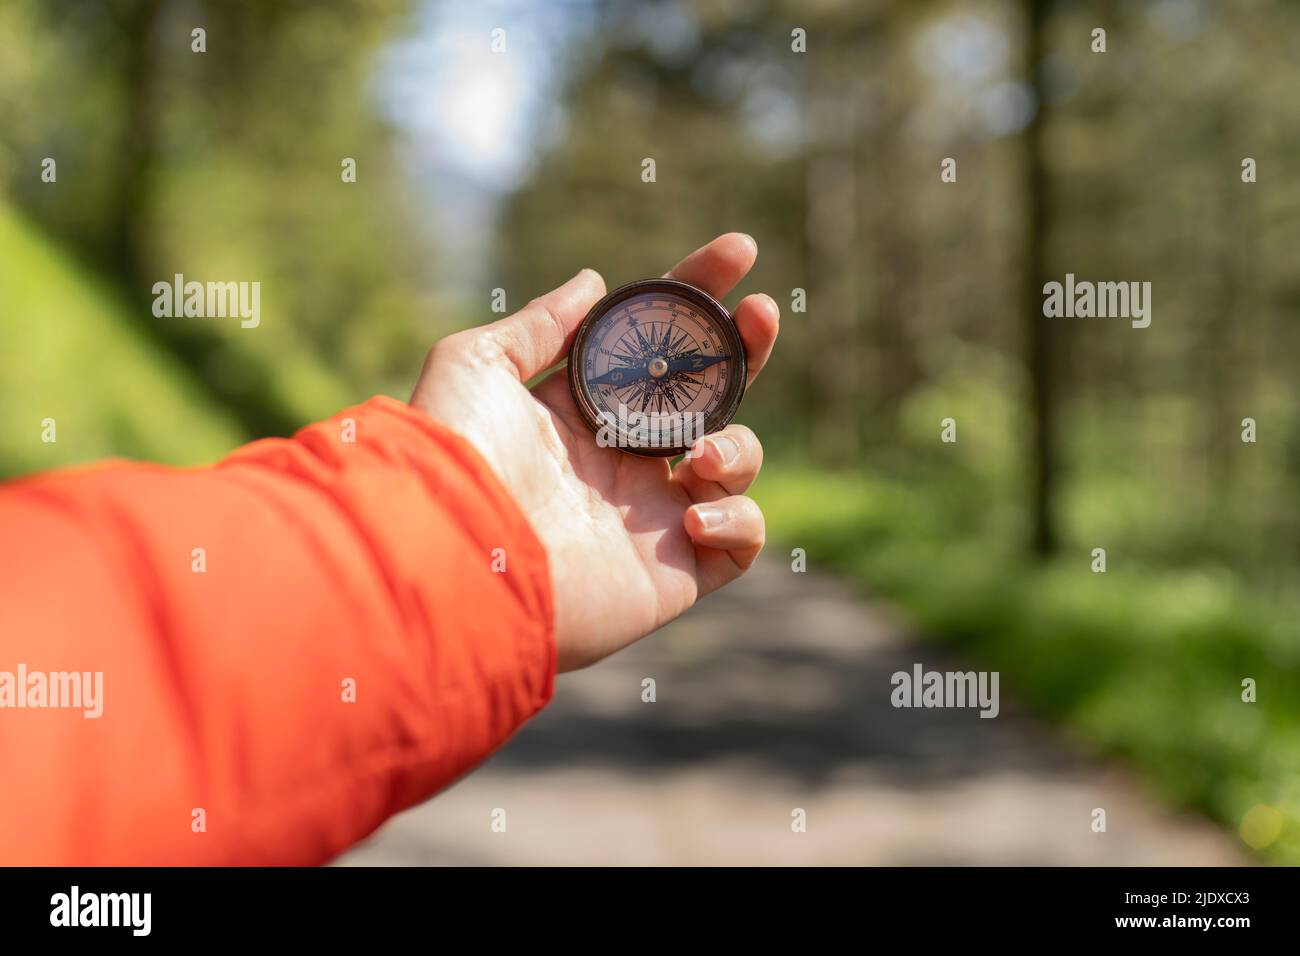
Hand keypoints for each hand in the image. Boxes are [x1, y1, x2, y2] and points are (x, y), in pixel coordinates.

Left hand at [411, 234, 779, 670]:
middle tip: (760, 314)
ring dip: (737, 446)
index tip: (737, 251)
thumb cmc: (457, 458)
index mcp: (587, 412)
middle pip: (712, 396)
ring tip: (698, 456)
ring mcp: (652, 517)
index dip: (698, 296)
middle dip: (746, 350)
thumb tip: (594, 283)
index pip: (658, 346)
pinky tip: (691, 515)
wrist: (458, 559)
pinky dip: (737, 519)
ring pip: (736, 463)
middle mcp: (625, 460)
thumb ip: (539, 324)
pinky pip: (741, 541)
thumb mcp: (478, 366)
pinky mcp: (674, 572)